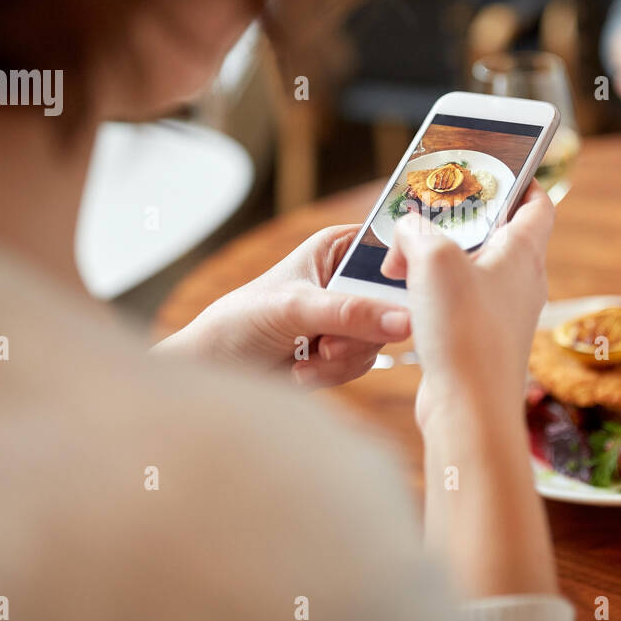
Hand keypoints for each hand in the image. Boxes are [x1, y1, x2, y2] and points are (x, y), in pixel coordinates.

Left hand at [153, 225, 410, 387]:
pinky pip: (364, 363)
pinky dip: (335, 373)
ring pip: (381, 339)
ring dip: (344, 357)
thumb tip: (405, 322)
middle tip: (328, 344)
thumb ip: (351, 313)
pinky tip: (302, 370)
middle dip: (361, 332)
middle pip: (395, 302)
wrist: (215, 369)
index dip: (404, 275)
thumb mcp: (296, 308)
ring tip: (308, 357)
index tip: (400, 305)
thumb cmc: (241, 321)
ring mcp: (348, 317)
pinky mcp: (343, 351)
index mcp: (340, 247)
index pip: (394, 250)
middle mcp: (349, 279)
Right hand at [379, 183, 554, 434]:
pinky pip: (461, 305)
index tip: (499, 169)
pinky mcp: (482, 342)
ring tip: (406, 261)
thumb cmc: (464, 331)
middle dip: (462, 223)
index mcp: (523, 252)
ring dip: (441, 263)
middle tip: (428, 216)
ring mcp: (504, 315)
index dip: (521, 181)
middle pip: (499, 236)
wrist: (470, 410)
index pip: (536, 204)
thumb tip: (408, 233)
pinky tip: (408, 302)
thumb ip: (416, 231)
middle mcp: (521, 282)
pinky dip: (436, 296)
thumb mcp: (432, 259)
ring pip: (474, 272)